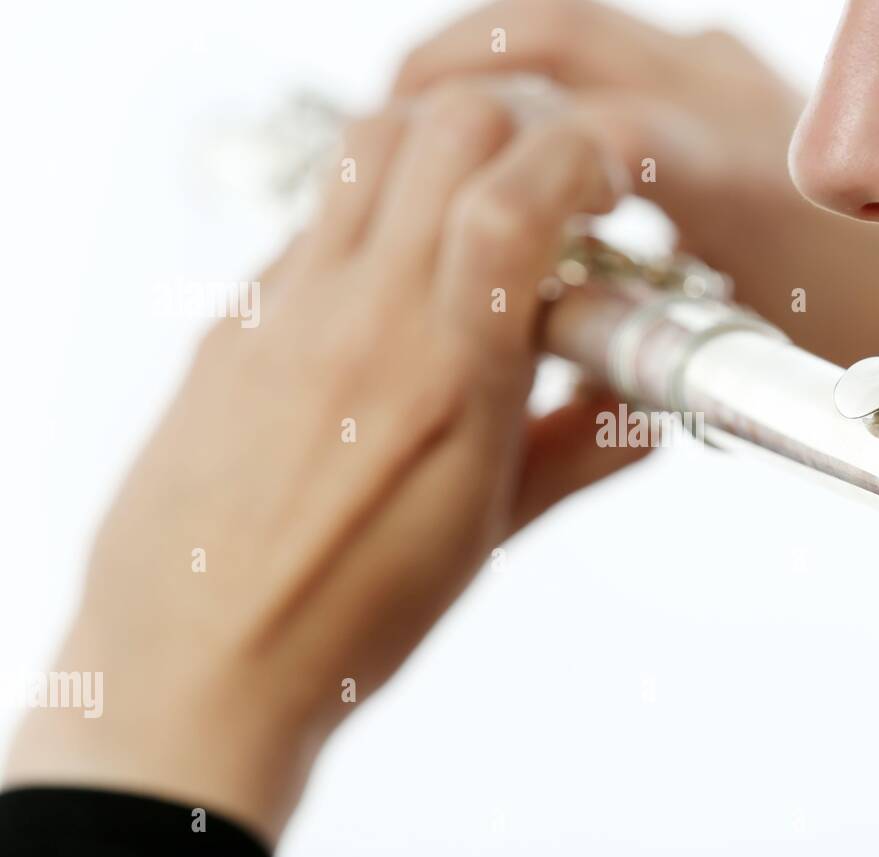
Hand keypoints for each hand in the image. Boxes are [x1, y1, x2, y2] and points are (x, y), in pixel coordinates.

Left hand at [4, 87, 639, 841]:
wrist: (194, 661)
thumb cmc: (345, 618)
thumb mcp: (483, 537)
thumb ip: (573, 454)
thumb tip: (637, 414)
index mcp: (446, 376)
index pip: (517, 193)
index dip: (579, 161)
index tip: (603, 189)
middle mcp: (363, 316)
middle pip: (444, 128)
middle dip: (517, 135)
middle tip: (542, 196)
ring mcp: (285, 308)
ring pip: (367, 148)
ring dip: (437, 153)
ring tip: (464, 224)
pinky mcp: (233, 321)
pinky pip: (309, 224)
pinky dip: (368, 222)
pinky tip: (386, 296)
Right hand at [393, 0, 878, 366]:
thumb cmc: (867, 343)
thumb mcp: (743, 366)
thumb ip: (633, 360)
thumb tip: (537, 355)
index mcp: (730, 170)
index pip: (582, 124)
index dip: (491, 149)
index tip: (429, 186)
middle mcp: (730, 99)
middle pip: (561, 32)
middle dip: (460, 61)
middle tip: (392, 109)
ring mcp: (739, 78)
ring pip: (595, 24)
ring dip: (508, 53)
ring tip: (442, 104)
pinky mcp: (744, 82)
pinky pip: (638, 45)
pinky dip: (567, 67)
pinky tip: (539, 118)